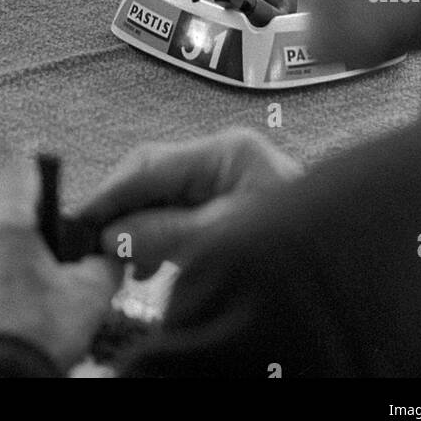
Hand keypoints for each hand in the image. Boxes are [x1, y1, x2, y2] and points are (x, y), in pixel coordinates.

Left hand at [0, 158, 119, 370]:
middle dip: (15, 245)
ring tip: (15, 314)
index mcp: (7, 227)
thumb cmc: (32, 339)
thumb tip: (110, 257)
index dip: (32, 169)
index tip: (37, 167)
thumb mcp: (88, 299)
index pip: (18, 173)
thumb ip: (103, 266)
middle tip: (38, 278)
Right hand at [78, 128, 302, 275]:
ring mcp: (229, 183)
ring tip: (118, 265)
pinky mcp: (231, 211)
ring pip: (164, 201)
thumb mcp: (218, 240)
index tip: (80, 221)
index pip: (150, 163)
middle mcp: (226, 159)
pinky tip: (145, 268)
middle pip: (154, 178)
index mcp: (228, 151)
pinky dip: (158, 242)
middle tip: (90, 244)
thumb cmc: (292, 248)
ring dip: (137, 230)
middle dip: (121, 212)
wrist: (341, 264)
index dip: (111, 193)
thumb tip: (110, 234)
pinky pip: (181, 219)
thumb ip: (160, 233)